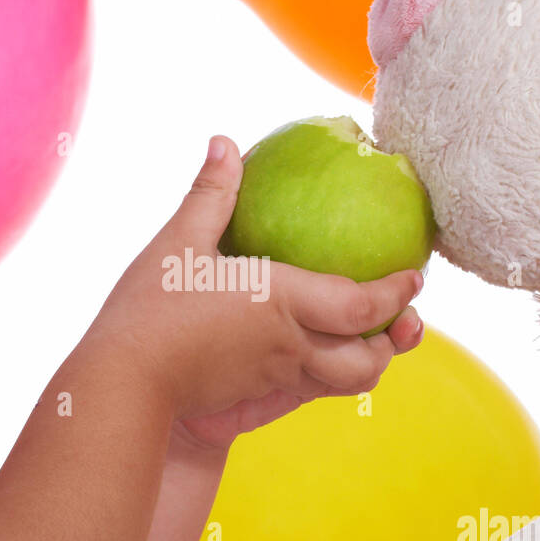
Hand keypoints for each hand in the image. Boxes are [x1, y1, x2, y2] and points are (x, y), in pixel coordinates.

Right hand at [89, 134, 425, 443]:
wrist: (124, 383)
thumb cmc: (150, 309)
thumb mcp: (177, 244)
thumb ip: (210, 195)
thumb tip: (226, 142)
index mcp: (281, 302)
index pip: (361, 305)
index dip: (397, 293)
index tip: (415, 276)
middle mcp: (291, 345)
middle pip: (369, 359)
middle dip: (396, 341)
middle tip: (405, 315)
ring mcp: (279, 378)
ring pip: (347, 383)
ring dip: (369, 364)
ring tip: (372, 340)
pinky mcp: (260, 398)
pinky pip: (313, 391)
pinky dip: (333, 376)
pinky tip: (322, 355)